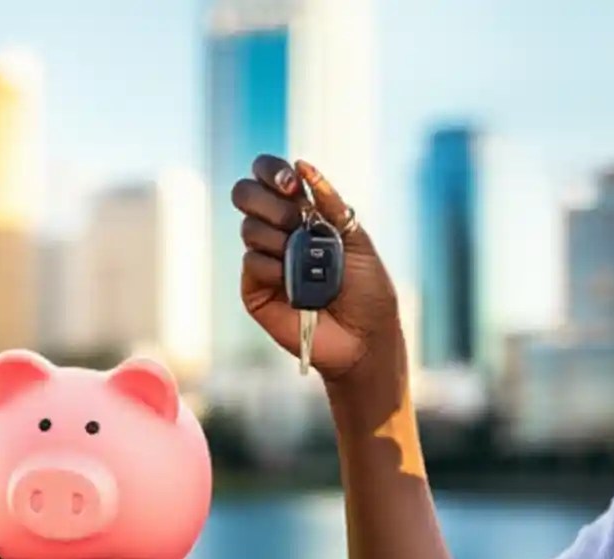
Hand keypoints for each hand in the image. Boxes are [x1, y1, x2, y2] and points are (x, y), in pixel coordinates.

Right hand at [232, 156, 399, 380]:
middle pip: (245, 194)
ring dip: (278, 238)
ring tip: (304, 261)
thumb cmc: (367, 292)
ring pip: (249, 228)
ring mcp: (265, 261)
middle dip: (267, 200)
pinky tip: (293, 285)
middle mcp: (278, 234)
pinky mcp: (255, 290)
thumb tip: (304, 165)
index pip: (270, 178)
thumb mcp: (357, 240)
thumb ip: (331, 204)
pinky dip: (274, 268)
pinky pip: (252, 262)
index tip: (291, 184)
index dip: (271, 171)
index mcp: (301, 215)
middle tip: (293, 219)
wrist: (365, 338)